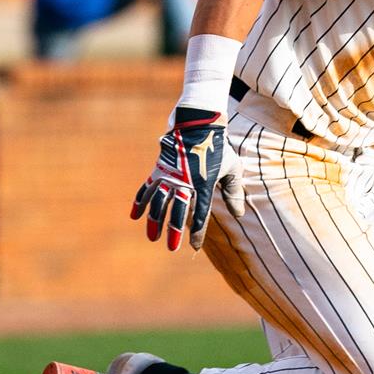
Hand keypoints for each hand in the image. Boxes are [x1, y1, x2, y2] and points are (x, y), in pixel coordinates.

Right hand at [130, 109, 244, 250]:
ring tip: (152, 238)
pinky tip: (135, 216)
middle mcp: (184, 183)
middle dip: (174, 232)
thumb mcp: (233, 169)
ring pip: (159, 203)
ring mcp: (169, 176)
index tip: (194, 246)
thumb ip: (234, 193)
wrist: (198, 126)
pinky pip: (146, 188)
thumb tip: (239, 215)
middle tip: (172, 248)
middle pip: (177, 212)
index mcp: (204, 185)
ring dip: (154, 221)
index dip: (197, 232)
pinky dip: (140, 202)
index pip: (200, 214)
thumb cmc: (219, 150)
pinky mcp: (158, 169)